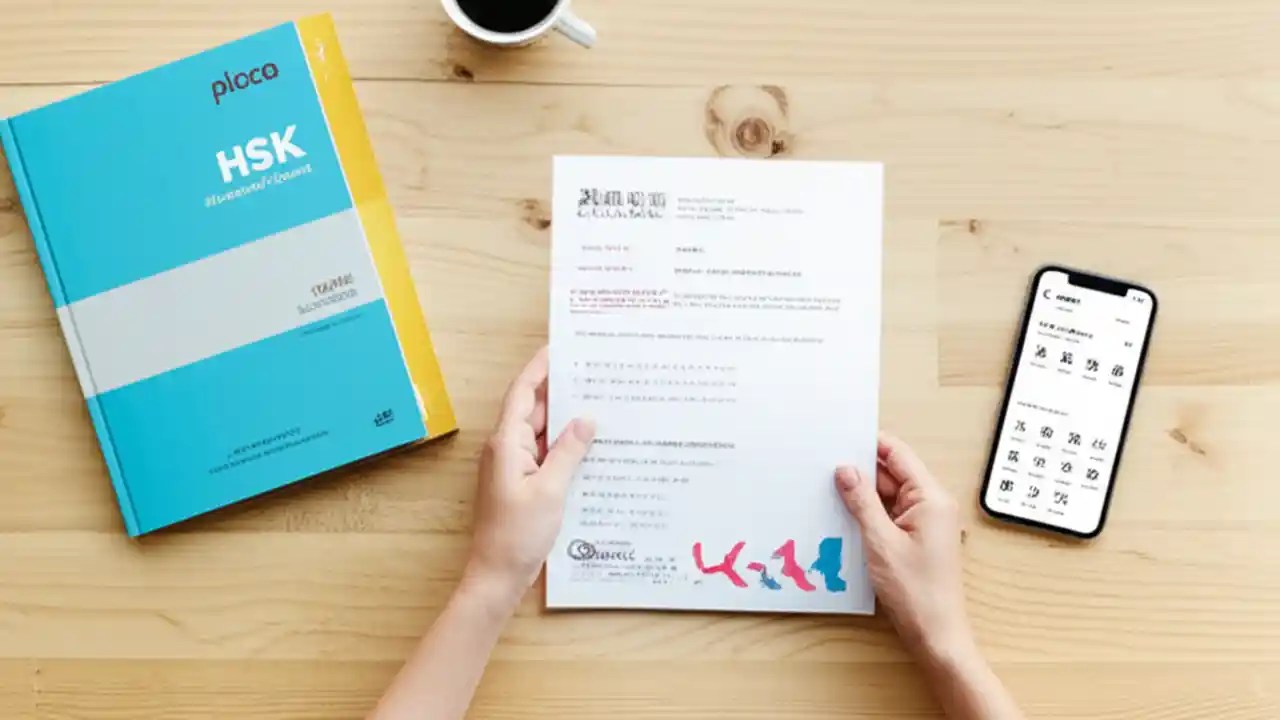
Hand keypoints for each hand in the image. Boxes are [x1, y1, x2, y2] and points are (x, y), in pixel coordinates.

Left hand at [465, 348, 595, 604]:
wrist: (497, 576)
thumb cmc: (517, 535)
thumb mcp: (550, 490)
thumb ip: (569, 451)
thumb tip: (586, 420)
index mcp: (507, 443)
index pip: (523, 392)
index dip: (540, 367)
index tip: (561, 347)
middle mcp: (507, 449)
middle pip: (535, 410)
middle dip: (562, 391)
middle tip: (595, 374)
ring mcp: (514, 467)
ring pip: (542, 433)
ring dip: (567, 421)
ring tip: (600, 404)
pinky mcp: (523, 483)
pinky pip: (545, 455)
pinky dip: (565, 448)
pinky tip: (590, 447)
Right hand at [835, 433, 970, 660]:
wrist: (936, 634)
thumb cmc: (917, 593)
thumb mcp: (880, 542)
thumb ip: (861, 502)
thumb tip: (846, 469)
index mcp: (931, 498)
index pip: (898, 455)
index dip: (869, 444)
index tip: (840, 438)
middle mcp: (931, 505)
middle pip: (891, 474)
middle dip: (860, 471)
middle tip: (825, 469)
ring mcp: (924, 523)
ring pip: (887, 496)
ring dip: (862, 496)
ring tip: (830, 495)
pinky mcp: (916, 539)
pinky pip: (888, 515)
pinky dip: (868, 515)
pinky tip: (846, 518)